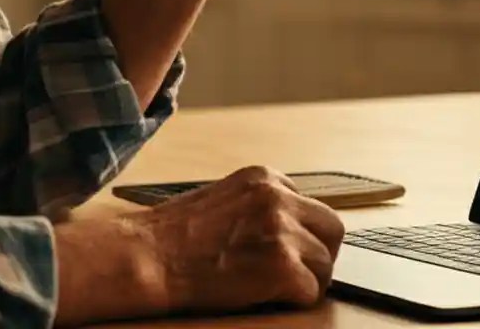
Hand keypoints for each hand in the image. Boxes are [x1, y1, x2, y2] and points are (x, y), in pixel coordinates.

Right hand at [51, 167, 344, 324]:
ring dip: (304, 280)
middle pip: (332, 229)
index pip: (310, 207)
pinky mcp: (282, 266)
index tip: (283, 251)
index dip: (301, 235)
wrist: (147, 257)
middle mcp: (278, 198)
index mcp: (264, 178)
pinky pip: (311, 291)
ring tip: (271, 288)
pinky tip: (265, 298)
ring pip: (325, 263)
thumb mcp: (223, 199)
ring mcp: (282, 230)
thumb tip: (289, 229)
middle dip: (318, 255)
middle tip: (295, 274)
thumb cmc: (172, 236)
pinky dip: (293, 301)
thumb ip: (258, 207)